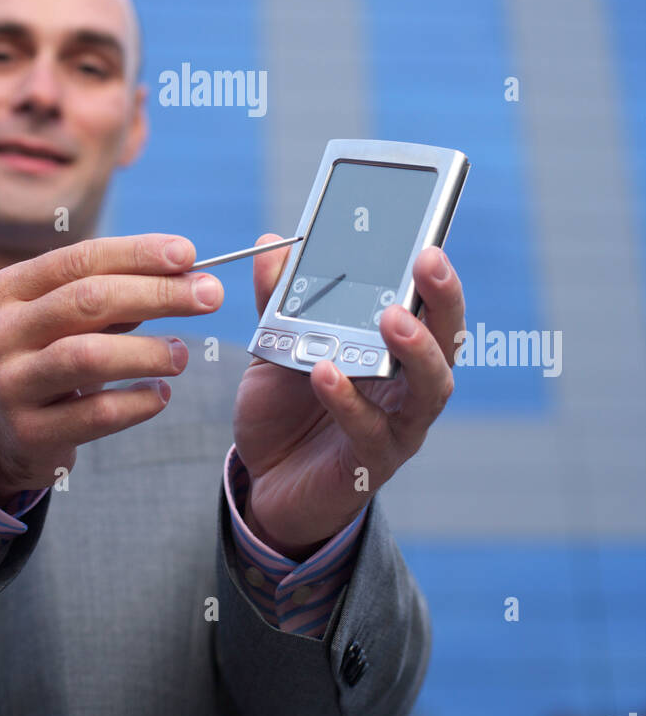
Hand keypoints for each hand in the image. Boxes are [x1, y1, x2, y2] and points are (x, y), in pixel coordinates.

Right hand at [0, 234, 222, 508]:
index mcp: (7, 289)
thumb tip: (185, 270)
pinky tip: (161, 395)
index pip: (81, 260)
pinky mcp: (28, 434)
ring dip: (148, 351)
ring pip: (88, 356)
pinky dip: (138, 402)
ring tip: (183, 353)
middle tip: (209, 295)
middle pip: (88, 301)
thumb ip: (110, 293)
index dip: (138, 253)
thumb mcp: (58, 318)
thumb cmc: (43, 358)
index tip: (189, 254)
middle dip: (157, 294)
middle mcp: (0, 332)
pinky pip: (96, 414)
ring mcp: (9, 385)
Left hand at [234, 236, 463, 557]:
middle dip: (443, 298)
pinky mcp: (372, 462)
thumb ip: (278, 297)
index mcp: (397, 348)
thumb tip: (272, 241)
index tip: (427, 236)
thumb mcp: (278, 343)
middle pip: (448, 338)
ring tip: (391, 318)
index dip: (436, 274)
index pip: (430, 305)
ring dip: (415, 350)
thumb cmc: (288, 405)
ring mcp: (399, 425)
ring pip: (430, 387)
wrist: (267, 479)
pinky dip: (349, 400)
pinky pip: (369, 429)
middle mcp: (411, 384)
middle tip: (427, 260)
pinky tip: (326, 372)